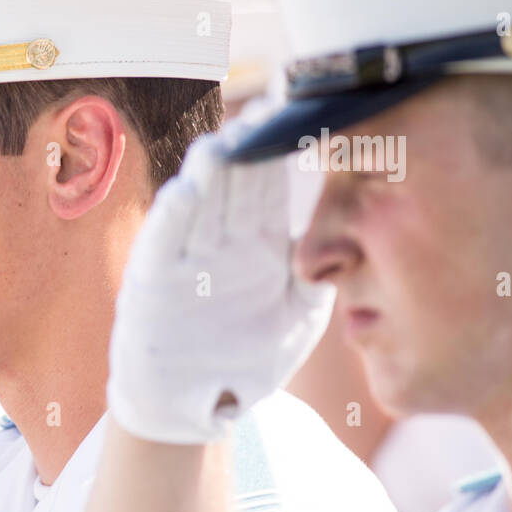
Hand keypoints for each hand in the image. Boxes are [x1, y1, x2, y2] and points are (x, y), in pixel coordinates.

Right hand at [107, 130, 333, 443]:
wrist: (194, 405)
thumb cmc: (247, 358)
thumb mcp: (298, 317)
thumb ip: (321, 276)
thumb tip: (357, 234)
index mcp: (257, 241)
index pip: (272, 182)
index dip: (285, 146)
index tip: (303, 109)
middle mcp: (220, 241)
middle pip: (236, 181)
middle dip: (250, 145)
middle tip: (268, 106)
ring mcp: (186, 258)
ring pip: (199, 203)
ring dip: (211, 172)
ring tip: (226, 141)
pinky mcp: (155, 283)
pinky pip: (164, 245)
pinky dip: (173, 219)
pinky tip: (186, 192)